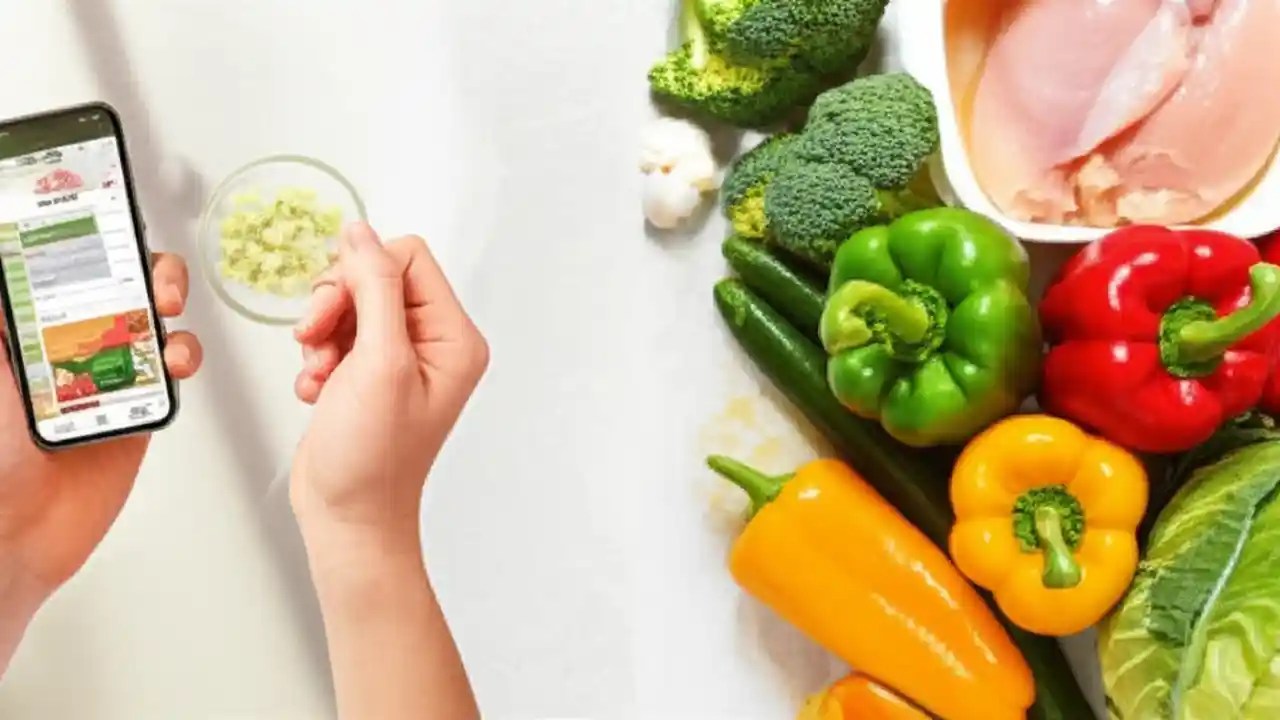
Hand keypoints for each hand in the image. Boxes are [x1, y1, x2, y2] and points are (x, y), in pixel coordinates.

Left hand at [0, 253, 202, 593]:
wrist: (21, 531)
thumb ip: (5, 322)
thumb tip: (9, 265)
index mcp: (25, 329)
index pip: (59, 265)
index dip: (83, 236)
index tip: (103, 215)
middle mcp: (69, 343)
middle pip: (116, 282)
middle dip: (139, 265)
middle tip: (146, 272)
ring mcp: (109, 372)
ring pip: (150, 318)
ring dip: (166, 304)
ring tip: (165, 312)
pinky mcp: (142, 405)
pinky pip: (172, 369)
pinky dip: (182, 357)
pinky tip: (172, 365)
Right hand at [290, 223, 488, 541]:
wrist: (349, 517)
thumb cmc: (374, 458)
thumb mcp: (378, 362)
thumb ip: (373, 288)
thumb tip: (360, 233)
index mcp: (455, 337)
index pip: (408, 258)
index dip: (362, 272)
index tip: (334, 306)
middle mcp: (434, 343)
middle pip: (376, 276)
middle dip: (336, 303)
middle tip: (316, 338)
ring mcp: (400, 359)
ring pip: (349, 304)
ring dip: (322, 333)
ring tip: (320, 373)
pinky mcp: (369, 374)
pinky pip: (336, 335)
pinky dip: (317, 358)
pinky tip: (318, 392)